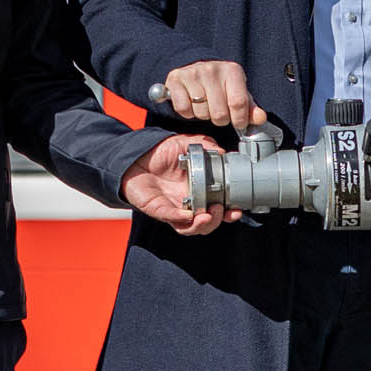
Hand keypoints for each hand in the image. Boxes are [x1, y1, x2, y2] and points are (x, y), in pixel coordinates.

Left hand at [122, 134, 237, 236]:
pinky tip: (188, 213)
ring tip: (208, 215)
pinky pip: (172, 219)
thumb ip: (203, 144)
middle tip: (223, 211)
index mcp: (197, 190)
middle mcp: (187, 202)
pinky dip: (181, 219)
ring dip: (203, 225)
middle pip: (206, 222)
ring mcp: (173, 208)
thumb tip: (221, 151)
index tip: (237, 208)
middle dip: (218, 221)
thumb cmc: (157, 153)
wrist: (133, 156)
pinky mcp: (159, 210)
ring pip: (191, 227)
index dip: (228, 211)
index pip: (216, 206)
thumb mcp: (183, 144)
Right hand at [160, 60, 263, 130]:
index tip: (238, 123)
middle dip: (220, 119)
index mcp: (232, 71)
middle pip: (219, 112)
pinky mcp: (176, 79)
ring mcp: (193, 73)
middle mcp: (212, 69)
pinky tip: (192, 104)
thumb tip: (260, 118)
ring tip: (205, 105)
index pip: (238, 103)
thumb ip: (250, 108)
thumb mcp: (238, 92)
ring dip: (203, 115)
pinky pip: (184, 109)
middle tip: (218, 112)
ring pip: (201, 112)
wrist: (196, 68)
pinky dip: (188, 113)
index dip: (239, 119)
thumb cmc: (220, 84)